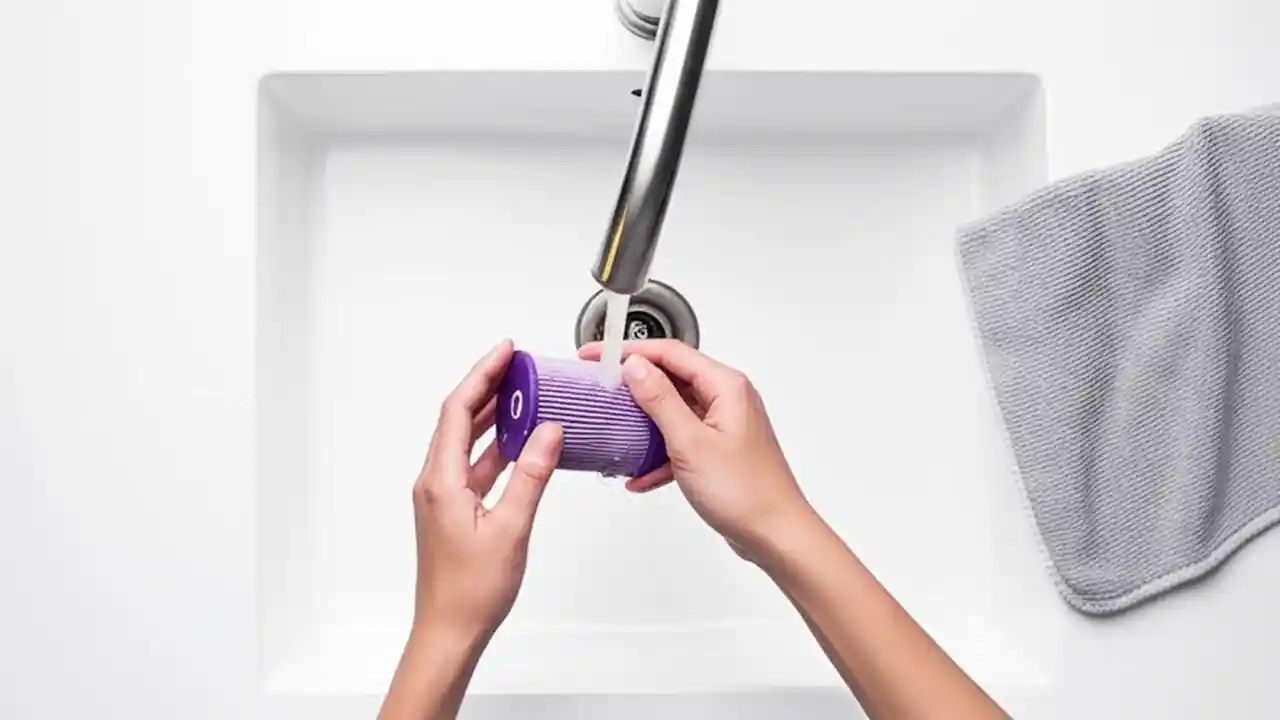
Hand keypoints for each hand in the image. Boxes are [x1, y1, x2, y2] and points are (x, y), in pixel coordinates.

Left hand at [412, 339, 563, 637]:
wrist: (449, 632)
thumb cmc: (472, 591)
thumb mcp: (511, 528)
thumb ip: (531, 475)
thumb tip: (549, 431)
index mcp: (441, 481)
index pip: (458, 410)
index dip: (482, 375)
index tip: (506, 352)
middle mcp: (435, 483)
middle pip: (458, 419)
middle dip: (487, 387)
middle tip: (518, 363)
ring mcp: (442, 497)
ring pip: (467, 442)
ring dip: (492, 415)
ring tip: (522, 392)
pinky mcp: (453, 511)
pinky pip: (474, 465)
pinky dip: (496, 447)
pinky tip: (519, 441)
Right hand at [579, 340, 814, 560]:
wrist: (776, 536)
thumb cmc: (747, 493)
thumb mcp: (691, 443)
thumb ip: (660, 400)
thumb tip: (636, 366)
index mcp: (726, 387)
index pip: (670, 352)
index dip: (629, 350)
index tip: (598, 355)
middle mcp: (727, 399)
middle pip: (671, 377)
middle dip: (633, 385)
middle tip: (600, 388)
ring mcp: (723, 425)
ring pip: (673, 411)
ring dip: (644, 423)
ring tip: (615, 430)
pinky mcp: (718, 450)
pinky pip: (680, 440)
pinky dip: (659, 454)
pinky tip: (640, 475)